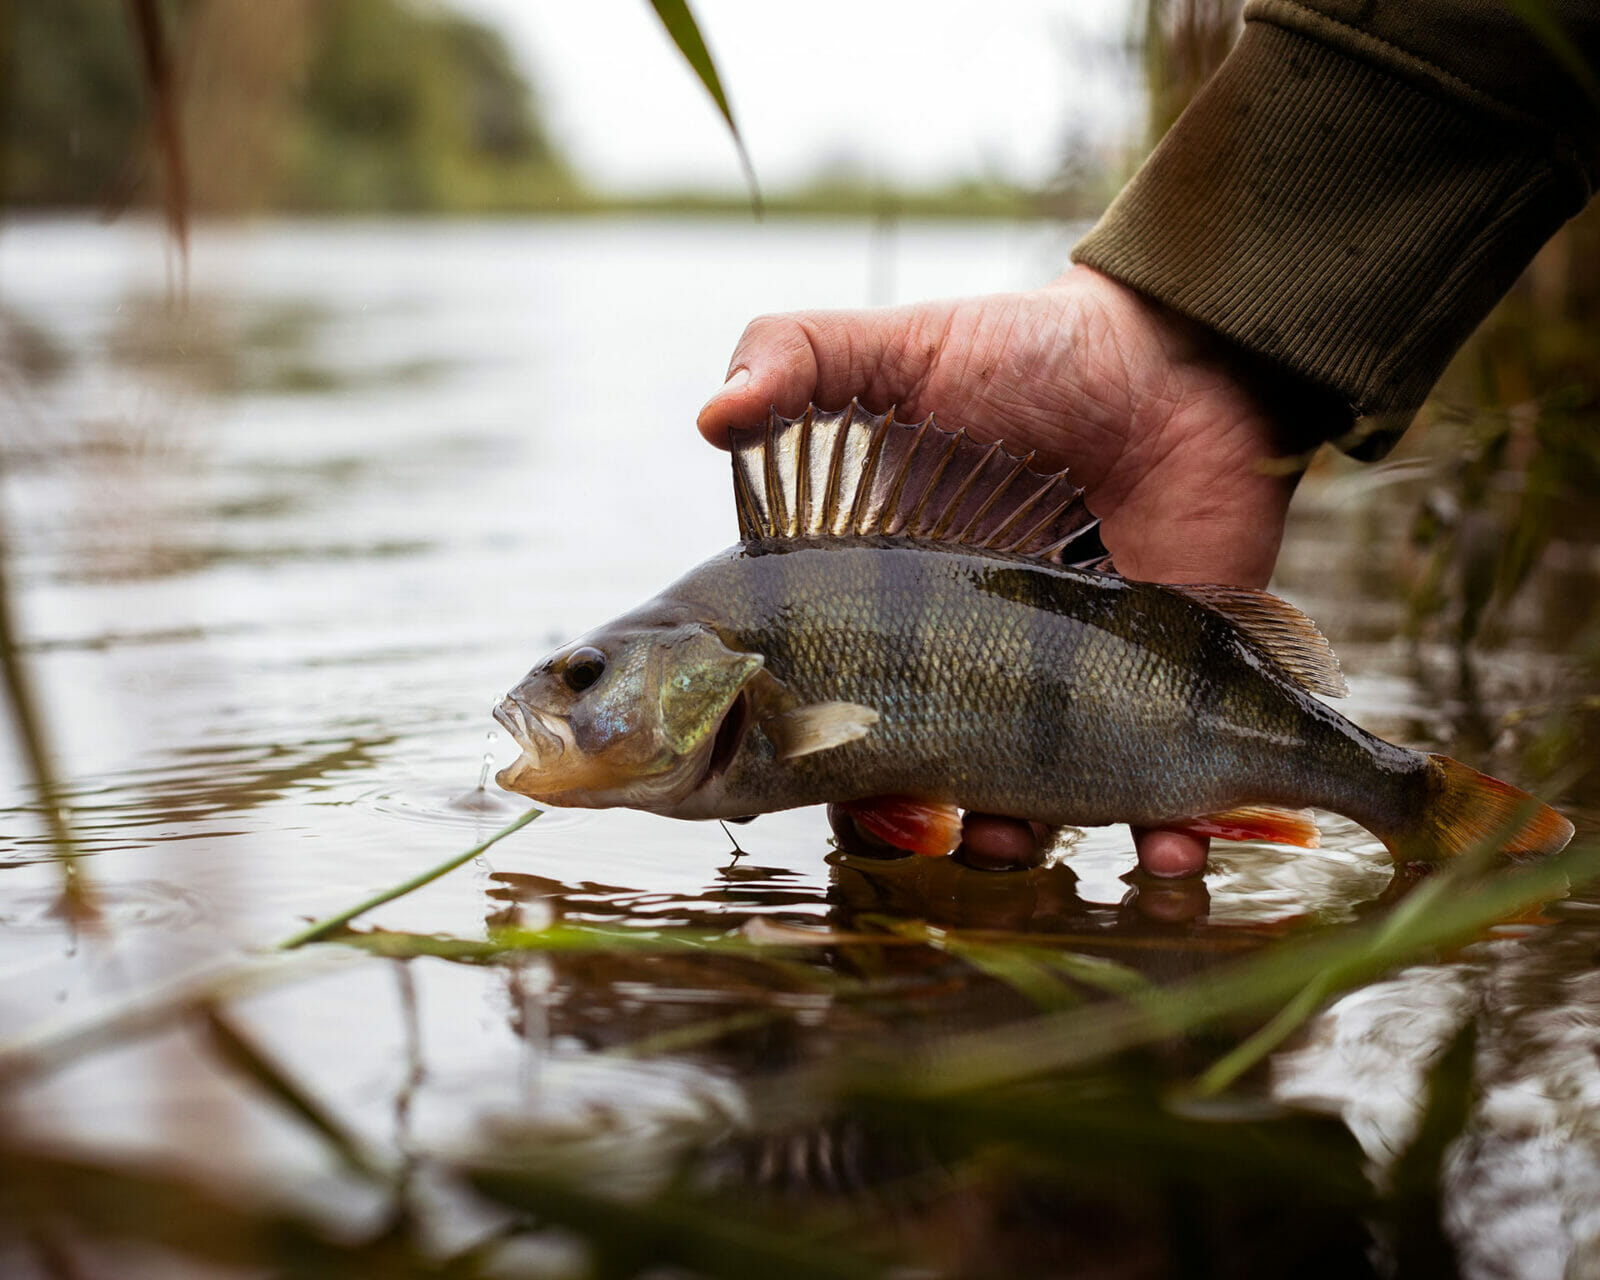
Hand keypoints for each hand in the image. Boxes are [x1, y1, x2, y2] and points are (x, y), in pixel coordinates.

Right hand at [699, 266, 1302, 876]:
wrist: (1178, 362)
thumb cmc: (1026, 356)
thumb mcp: (899, 352)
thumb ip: (796, 360)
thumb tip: (709, 417)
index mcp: (885, 606)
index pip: (825, 705)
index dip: (816, 753)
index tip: (819, 767)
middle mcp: (965, 663)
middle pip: (916, 778)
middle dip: (910, 822)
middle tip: (930, 823)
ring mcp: (1064, 688)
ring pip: (1025, 809)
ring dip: (1016, 846)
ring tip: (1021, 838)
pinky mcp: (1161, 698)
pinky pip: (1159, 795)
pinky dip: (1169, 837)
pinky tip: (1172, 844)